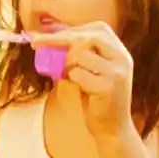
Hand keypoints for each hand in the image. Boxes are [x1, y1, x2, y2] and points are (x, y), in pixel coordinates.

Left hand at [31, 22, 133, 140]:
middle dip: (59, 38)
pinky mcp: (109, 87)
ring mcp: (117, 72)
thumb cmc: (97, 97)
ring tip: (72, 77)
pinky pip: (78, 73)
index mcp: (120, 52)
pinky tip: (80, 88)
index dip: (72, 29)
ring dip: (68, 65)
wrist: (112, 129)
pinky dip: (72, 79)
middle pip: (88, 37)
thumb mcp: (91, 70)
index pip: (97, 28)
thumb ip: (79, 53)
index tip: (49, 34)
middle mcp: (122, 59)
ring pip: (81, 55)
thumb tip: (49, 35)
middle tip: (36, 42)